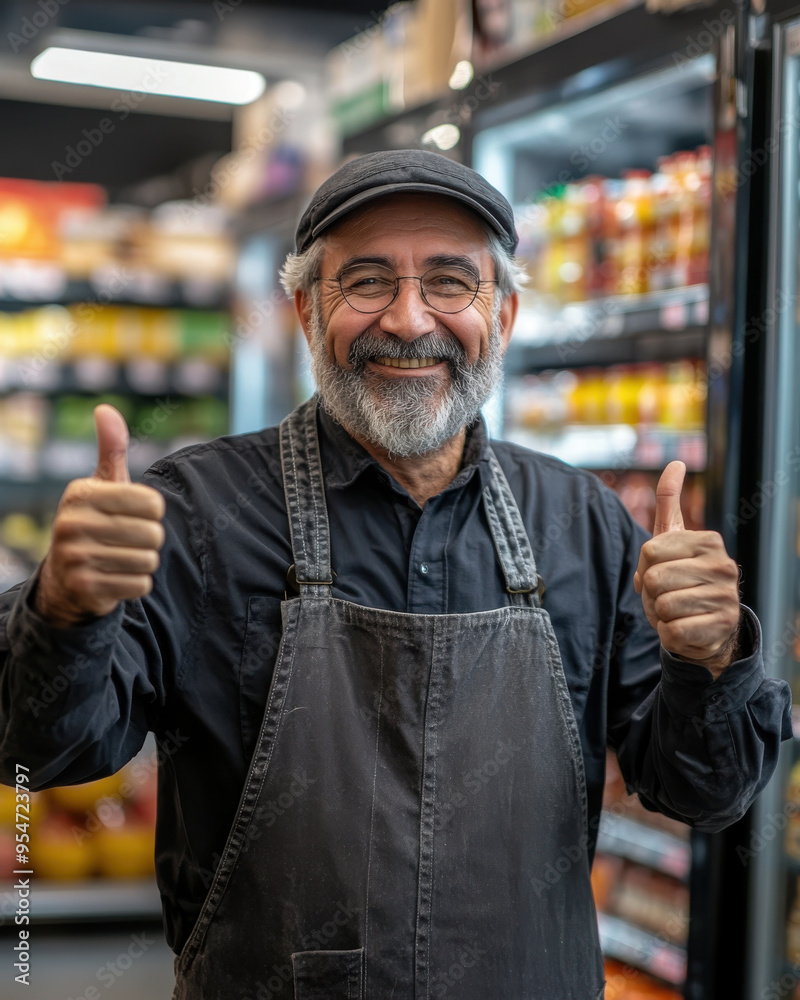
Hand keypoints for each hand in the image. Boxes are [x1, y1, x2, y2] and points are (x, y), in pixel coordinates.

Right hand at [35, 405, 165, 628]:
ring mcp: (75, 558)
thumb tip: (105, 409)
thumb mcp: (102, 486)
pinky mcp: (85, 588)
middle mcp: (72, 524)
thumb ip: (111, 449)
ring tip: (122, 558)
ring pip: (148, 561)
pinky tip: (118, 577)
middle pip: (152, 534)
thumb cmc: (96, 522)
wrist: (66, 578)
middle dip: (150, 540)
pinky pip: (140, 585)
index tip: (136, 514)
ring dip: (144, 563)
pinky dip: (136, 584)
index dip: (153, 512)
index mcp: (81, 494)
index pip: (152, 503)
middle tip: (129, 541)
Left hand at [633, 461, 740, 678]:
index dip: (645, 568)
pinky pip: (671, 632)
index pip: (649, 551)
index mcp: (708, 540)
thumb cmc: (681, 577)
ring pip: (662, 607)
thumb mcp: (672, 538)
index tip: (662, 571)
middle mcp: (723, 566)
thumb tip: (675, 462)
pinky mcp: (722, 627)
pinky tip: (685, 628)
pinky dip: (669, 634)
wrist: (706, 626)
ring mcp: (726, 597)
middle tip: (668, 595)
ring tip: (677, 612)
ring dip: (659, 615)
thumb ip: (668, 500)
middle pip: (654, 580)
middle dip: (651, 594)